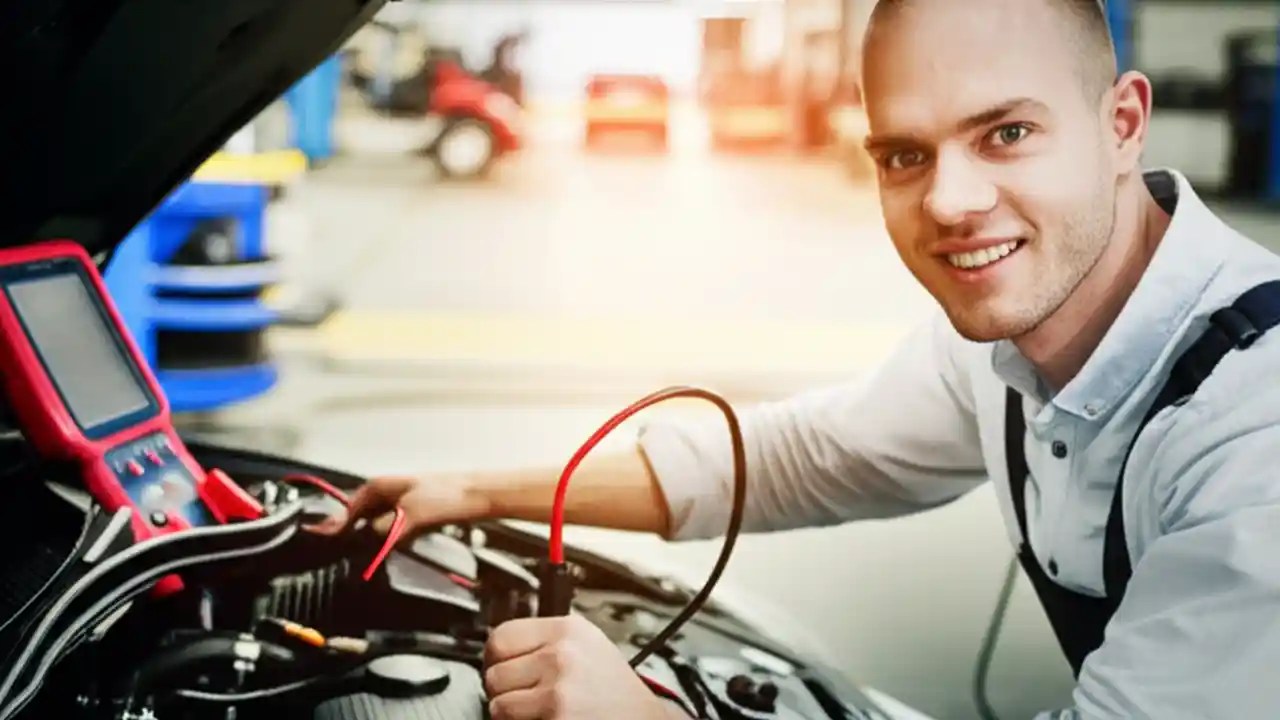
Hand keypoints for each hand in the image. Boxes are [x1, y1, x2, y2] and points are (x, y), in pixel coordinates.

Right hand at [307, 473, 490, 536]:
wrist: (478, 496)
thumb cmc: (448, 496)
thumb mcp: (410, 516)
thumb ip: (384, 530)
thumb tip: (366, 542)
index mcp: (377, 486)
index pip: (345, 512)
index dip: (335, 531)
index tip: (325, 546)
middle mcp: (383, 493)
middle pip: (357, 520)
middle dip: (355, 538)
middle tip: (351, 556)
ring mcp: (396, 503)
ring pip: (373, 528)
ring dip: (374, 541)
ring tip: (378, 552)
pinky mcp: (409, 515)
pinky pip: (390, 532)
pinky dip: (390, 541)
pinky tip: (397, 547)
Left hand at [484, 615, 672, 719]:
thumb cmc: (614, 689)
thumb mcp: (586, 646)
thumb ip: (545, 641)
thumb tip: (497, 649)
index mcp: (567, 629)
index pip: (500, 637)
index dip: (495, 659)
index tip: (502, 668)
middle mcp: (562, 654)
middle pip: (494, 673)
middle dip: (504, 690)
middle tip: (526, 696)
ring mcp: (558, 688)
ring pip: (498, 704)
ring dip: (511, 713)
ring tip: (538, 710)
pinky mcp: (555, 716)